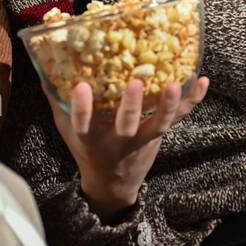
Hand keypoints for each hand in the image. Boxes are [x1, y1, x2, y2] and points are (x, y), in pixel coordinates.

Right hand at [42, 76, 209, 222]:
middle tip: (134, 83)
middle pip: (126, 127)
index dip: (82, 108)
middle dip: (130, 106)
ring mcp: (142, 140)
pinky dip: (192, 101)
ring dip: (168, 105)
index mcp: (91, 140)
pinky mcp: (160, 134)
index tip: (81, 86)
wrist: (112, 185)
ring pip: (159, 124)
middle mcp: (118, 142)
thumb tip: (43, 60)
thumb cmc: (87, 149)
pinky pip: (179, 118)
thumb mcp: (67, 129)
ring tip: (175, 84)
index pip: (83, 125)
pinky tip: (202, 81)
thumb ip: (57, 98)